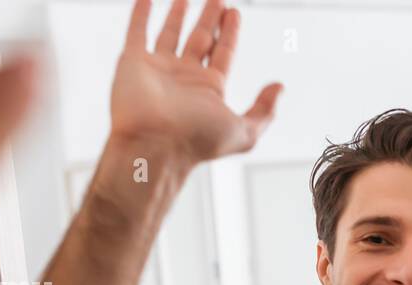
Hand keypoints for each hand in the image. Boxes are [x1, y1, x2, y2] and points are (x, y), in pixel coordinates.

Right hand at [112, 0, 281, 163]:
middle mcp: (185, 78)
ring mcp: (158, 69)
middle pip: (201, 40)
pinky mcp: (133, 61)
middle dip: (210, 19)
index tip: (234, 12)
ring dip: (179, 14)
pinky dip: (141, 13)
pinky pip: (137, 30)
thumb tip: (278, 87)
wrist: (153, 145)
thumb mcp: (245, 132)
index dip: (230, 33)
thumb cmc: (197, 141)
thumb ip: (264, 111)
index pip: (223, 53)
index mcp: (209, 90)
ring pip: (171, 33)